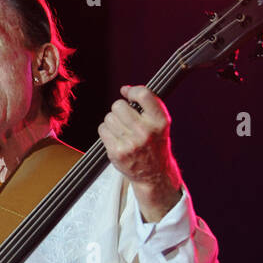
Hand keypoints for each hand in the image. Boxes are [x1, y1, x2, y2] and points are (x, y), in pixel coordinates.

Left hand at [98, 85, 182, 219]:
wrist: (154, 173)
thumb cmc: (155, 143)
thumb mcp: (160, 123)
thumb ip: (147, 104)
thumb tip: (124, 89)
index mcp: (160, 121)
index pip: (143, 95)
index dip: (132, 91)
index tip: (128, 94)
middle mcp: (146, 132)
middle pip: (118, 106)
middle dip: (120, 109)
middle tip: (126, 118)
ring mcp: (130, 144)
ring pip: (109, 117)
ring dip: (113, 121)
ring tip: (122, 130)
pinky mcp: (117, 152)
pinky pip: (102, 130)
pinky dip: (107, 131)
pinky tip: (116, 137)